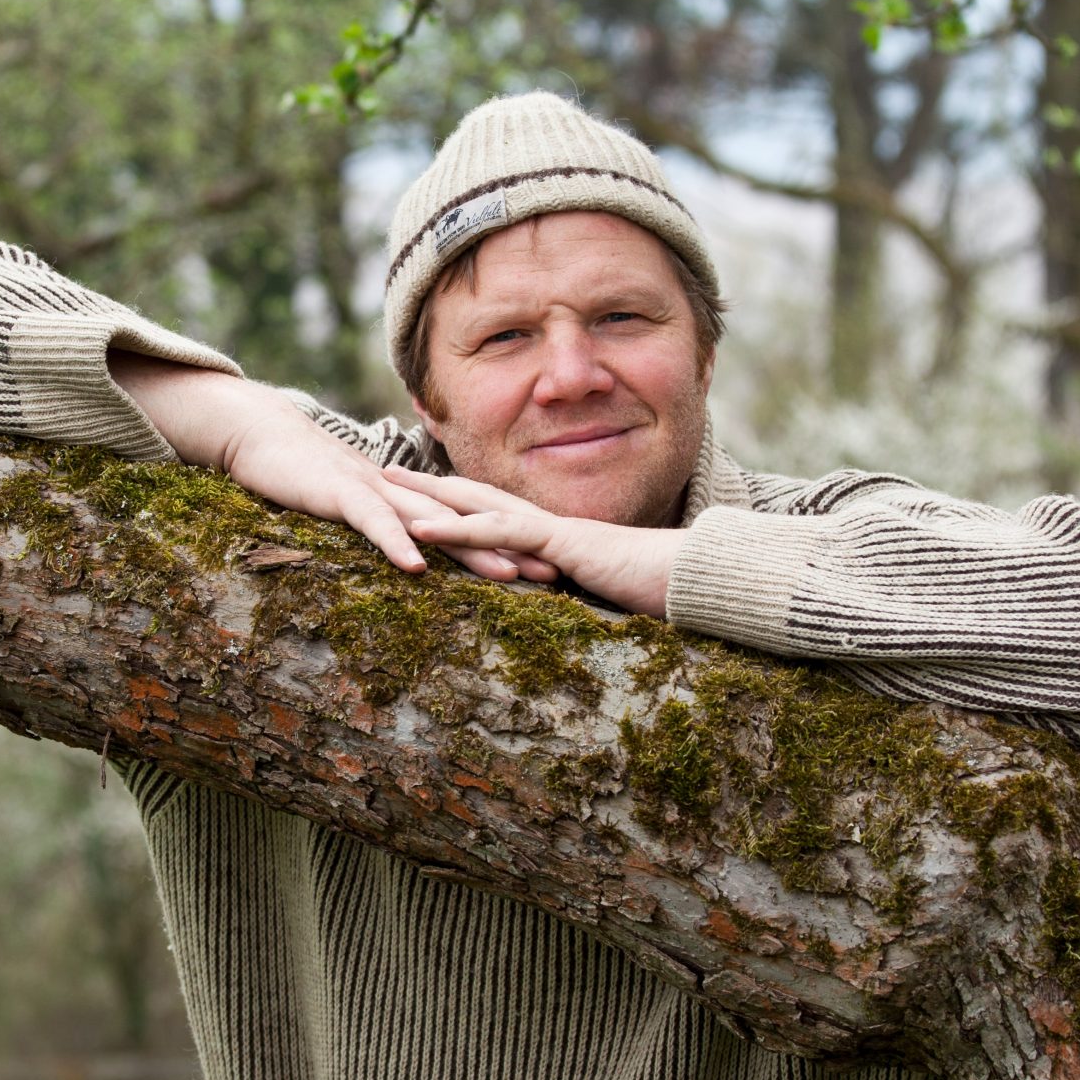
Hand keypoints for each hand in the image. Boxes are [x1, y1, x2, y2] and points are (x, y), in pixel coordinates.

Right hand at [108, 354, 549, 581]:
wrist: (261, 436)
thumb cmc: (306, 477)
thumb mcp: (353, 509)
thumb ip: (384, 527)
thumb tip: (413, 558)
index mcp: (408, 499)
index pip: (468, 523)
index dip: (509, 543)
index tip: (551, 567)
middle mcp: (401, 493)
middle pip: (466, 523)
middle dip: (512, 548)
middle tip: (557, 574)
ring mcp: (374, 491)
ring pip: (432, 523)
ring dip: (472, 549)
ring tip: (512, 576)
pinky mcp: (340, 494)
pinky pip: (374, 523)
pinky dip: (397, 543)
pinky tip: (418, 568)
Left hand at [383, 466, 684, 616]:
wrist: (696, 581)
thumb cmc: (658, 592)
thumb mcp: (601, 596)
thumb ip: (573, 594)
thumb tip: (555, 610)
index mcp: (554, 537)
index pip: (495, 512)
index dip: (457, 500)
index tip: (419, 492)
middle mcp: (547, 525)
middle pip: (476, 495)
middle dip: (428, 483)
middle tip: (382, 469)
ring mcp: (552, 529)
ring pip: (478, 505)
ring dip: (427, 495)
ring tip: (383, 485)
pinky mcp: (560, 543)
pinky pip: (499, 532)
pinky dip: (457, 528)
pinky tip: (420, 528)